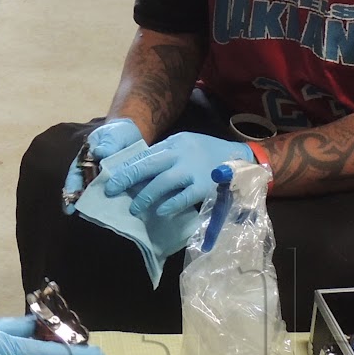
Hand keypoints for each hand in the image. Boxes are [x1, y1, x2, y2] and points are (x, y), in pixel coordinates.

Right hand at [61, 117, 142, 213]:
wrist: (133, 136)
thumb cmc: (116, 135)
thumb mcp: (111, 135)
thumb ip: (107, 144)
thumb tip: (99, 153)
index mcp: (85, 162)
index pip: (74, 177)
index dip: (71, 191)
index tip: (69, 206)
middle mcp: (93, 177)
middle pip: (85, 193)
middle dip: (83, 204)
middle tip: (81, 214)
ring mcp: (107, 185)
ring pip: (101, 199)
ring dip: (101, 209)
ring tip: (102, 219)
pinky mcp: (122, 189)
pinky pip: (118, 200)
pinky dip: (118, 208)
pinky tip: (122, 216)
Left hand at [102, 131, 252, 228]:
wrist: (242, 158)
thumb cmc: (209, 155)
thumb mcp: (186, 147)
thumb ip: (166, 157)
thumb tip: (139, 174)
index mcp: (175, 142)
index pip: (144, 155)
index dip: (126, 168)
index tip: (111, 178)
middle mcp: (181, 153)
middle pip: (148, 165)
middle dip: (127, 179)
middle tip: (111, 191)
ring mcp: (193, 169)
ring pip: (163, 182)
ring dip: (145, 196)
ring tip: (134, 208)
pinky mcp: (205, 186)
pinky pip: (184, 196)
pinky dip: (170, 204)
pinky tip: (160, 212)